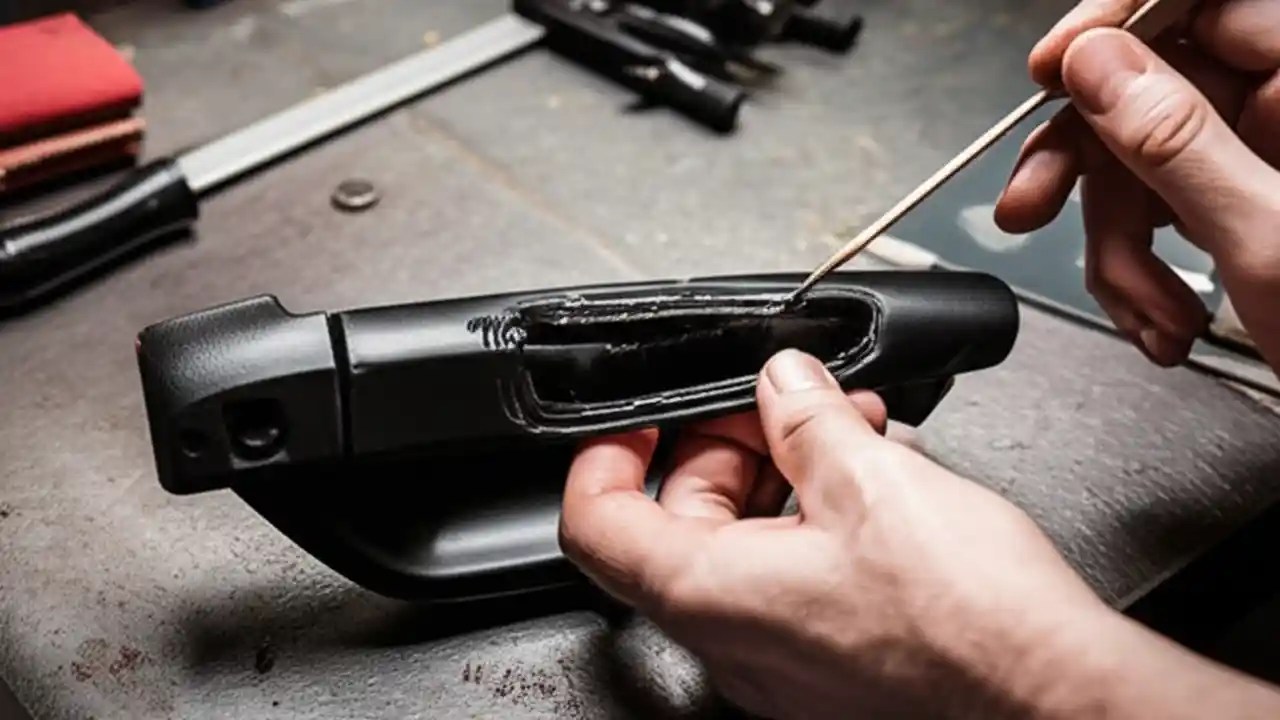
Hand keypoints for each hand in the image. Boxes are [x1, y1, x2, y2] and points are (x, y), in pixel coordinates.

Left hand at [559, 350, 1112, 717]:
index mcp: (710, 596)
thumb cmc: (970, 624)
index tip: (637, 417)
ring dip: (780, 474)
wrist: (1055, 699)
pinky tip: (870, 478)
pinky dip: (814, 519)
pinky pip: (790, 580)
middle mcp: (732, 643)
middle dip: (726, 446)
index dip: (606, 455)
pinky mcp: (829, 666)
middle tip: (779, 407)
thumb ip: (806, 420)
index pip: (597, 522)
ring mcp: (780, 661)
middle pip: (678, 523)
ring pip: (741, 548)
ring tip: (843, 431)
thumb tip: (780, 381)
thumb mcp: (872, 480)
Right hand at [995, 1, 1279, 371]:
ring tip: (1148, 313)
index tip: (1054, 70)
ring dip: (1121, 253)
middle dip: (1088, 166)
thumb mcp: (1269, 242)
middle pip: (1151, 94)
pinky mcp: (1243, 213)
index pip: (1196, 10)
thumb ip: (1177, 145)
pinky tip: (1163, 321)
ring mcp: (1267, 166)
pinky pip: (1156, 220)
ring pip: (1140, 169)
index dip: (1115, 30)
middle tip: (1033, 202)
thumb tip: (1099, 66)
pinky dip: (1141, 279)